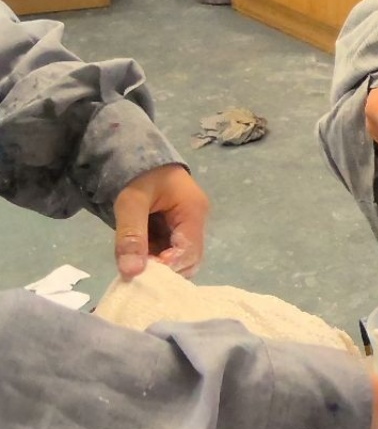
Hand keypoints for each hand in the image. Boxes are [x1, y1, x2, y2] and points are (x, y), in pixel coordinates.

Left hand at [113, 164, 209, 279]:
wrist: (135, 154)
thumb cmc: (138, 175)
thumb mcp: (130, 202)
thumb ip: (131, 236)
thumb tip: (131, 272)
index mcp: (193, 211)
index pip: (189, 251)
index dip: (167, 268)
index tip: (141, 273)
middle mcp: (197, 221)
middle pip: (189, 259)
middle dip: (165, 270)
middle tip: (137, 272)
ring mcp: (188, 225)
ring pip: (180, 258)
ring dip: (159, 266)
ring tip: (135, 265)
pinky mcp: (176, 228)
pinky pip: (170, 251)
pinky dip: (155, 258)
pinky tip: (138, 258)